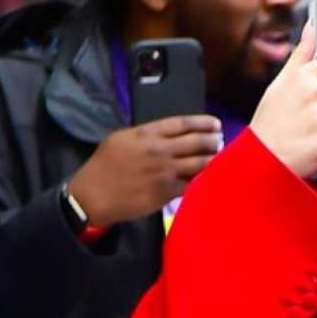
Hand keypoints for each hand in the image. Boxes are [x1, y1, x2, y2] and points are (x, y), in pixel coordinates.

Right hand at [67, 116, 223, 229]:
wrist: (96, 194)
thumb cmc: (104, 165)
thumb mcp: (121, 138)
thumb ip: (144, 135)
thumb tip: (164, 136)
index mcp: (147, 133)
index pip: (182, 123)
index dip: (202, 123)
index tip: (215, 124)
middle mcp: (160, 150)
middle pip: (195, 142)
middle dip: (212, 141)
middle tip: (221, 142)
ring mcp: (165, 172)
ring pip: (198, 163)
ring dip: (212, 160)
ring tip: (220, 159)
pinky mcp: (167, 192)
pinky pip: (191, 185)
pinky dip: (202, 182)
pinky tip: (210, 180)